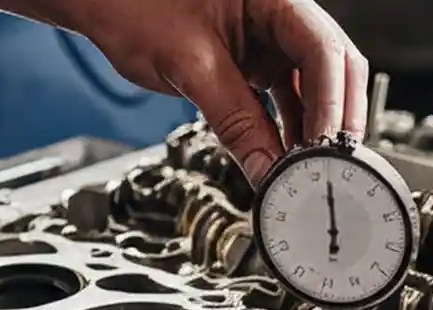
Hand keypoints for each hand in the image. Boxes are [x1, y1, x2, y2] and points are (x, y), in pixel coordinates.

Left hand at [21, 0, 368, 184]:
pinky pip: (284, 96)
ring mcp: (269, 38)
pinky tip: (286, 157)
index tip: (325, 146)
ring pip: (313, 86)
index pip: (324, 50)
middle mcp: (280, 14)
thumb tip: (269, 169)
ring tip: (308, 168)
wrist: (97, 2)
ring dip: (313, 128)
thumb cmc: (131, 4)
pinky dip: (287, 127)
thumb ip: (236, 121)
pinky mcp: (254, 60)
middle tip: (332, 162)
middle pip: (333, 68)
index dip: (332, 102)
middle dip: (335, 117)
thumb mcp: (190, 65)